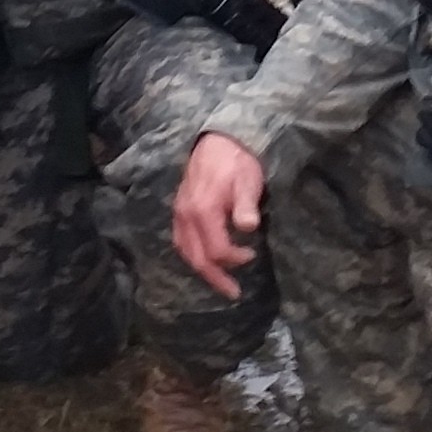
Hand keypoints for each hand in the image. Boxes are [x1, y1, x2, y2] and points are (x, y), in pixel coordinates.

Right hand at [171, 132, 266, 296]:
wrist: (217, 138)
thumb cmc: (237, 160)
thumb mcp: (248, 180)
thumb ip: (246, 204)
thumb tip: (248, 226)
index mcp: (203, 211)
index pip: (216, 250)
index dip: (235, 259)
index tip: (252, 254)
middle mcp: (186, 215)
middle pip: (197, 257)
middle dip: (215, 278)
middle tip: (233, 293)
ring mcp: (179, 212)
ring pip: (185, 251)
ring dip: (203, 269)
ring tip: (220, 280)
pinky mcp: (178, 208)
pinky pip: (181, 240)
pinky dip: (192, 254)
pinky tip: (204, 258)